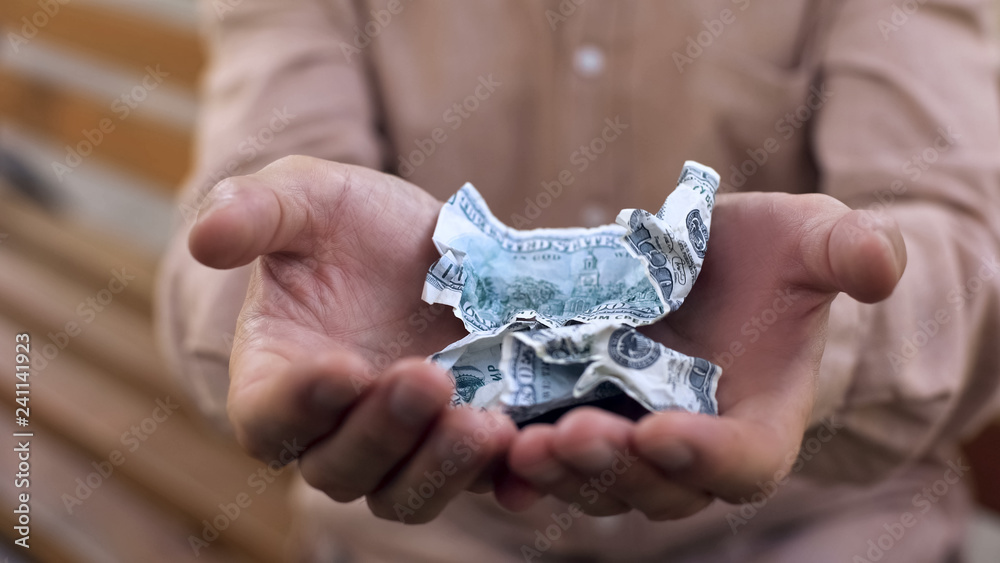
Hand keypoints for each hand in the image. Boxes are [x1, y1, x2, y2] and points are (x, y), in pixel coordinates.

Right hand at [189, 156, 517, 522]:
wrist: (422, 239)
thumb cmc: (345, 222)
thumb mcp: (305, 196)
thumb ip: (256, 212)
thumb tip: (203, 239)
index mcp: (275, 377)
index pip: (268, 418)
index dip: (297, 404)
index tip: (341, 367)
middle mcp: (333, 428)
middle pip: (342, 468)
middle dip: (384, 431)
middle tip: (428, 379)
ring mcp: (402, 444)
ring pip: (406, 493)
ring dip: (442, 468)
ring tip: (486, 423)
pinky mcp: (461, 444)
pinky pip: (479, 484)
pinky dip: (504, 481)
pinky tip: (531, 453)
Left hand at [506, 192, 905, 518]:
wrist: (701, 266)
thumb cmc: (768, 261)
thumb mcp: (810, 240)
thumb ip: (847, 251)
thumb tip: (880, 267)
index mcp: (758, 423)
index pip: (743, 463)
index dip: (707, 456)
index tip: (665, 428)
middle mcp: (689, 450)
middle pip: (657, 487)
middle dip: (617, 467)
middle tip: (576, 433)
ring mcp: (627, 442)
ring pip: (594, 482)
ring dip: (560, 471)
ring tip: (524, 442)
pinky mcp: (575, 419)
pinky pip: (549, 458)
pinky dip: (519, 465)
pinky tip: (487, 444)